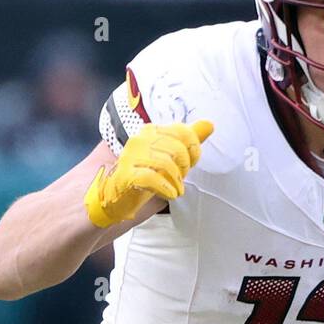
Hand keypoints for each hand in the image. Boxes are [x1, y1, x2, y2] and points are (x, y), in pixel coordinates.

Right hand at [84, 119, 213, 227]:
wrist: (114, 198)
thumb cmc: (143, 178)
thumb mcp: (169, 157)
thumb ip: (188, 141)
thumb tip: (209, 124)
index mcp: (151, 132)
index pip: (182, 132)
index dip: (193, 150)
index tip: (190, 163)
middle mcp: (140, 140)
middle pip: (176, 149)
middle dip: (184, 168)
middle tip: (180, 179)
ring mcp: (131, 157)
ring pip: (166, 164)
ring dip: (176, 182)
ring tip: (175, 190)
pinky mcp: (126, 175)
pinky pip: (152, 178)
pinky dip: (166, 189)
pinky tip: (168, 195)